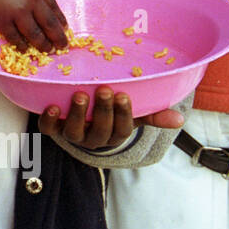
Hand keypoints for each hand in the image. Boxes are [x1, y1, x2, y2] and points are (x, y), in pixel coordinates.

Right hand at [0, 0, 67, 51]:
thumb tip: (39, 5)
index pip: (54, 7)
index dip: (60, 19)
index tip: (63, 28)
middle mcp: (31, 1)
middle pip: (49, 23)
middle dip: (57, 37)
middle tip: (62, 45)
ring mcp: (18, 13)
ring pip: (35, 34)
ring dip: (43, 44)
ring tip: (47, 50)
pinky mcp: (3, 23)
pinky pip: (16, 38)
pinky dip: (22, 45)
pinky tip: (25, 48)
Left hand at [40, 84, 184, 148]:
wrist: (80, 118)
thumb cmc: (111, 113)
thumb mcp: (133, 113)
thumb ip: (153, 114)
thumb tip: (180, 119)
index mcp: (114, 134)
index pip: (122, 130)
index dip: (123, 115)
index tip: (123, 96)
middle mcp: (93, 138)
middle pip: (100, 131)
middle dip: (103, 111)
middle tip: (105, 90)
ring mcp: (72, 134)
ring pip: (74, 132)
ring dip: (77, 114)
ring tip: (80, 95)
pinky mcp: (53, 129)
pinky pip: (49, 130)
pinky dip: (48, 120)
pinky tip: (50, 106)